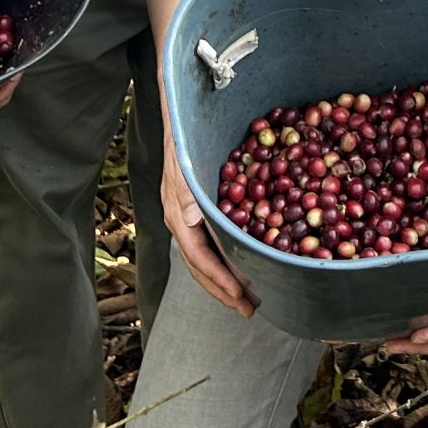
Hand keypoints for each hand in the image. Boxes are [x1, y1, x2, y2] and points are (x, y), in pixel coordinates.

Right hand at [162, 127, 253, 316]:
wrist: (180, 118)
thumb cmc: (185, 140)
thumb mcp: (184, 166)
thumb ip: (187, 194)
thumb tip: (190, 219)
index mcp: (179, 216)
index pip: (199, 258)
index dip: (219, 279)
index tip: (239, 295)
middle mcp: (182, 221)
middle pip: (201, 268)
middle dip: (223, 291)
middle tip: (248, 310)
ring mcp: (187, 218)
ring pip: (205, 260)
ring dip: (225, 281)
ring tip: (247, 298)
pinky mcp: (196, 211)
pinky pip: (209, 244)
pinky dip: (224, 261)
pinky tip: (240, 267)